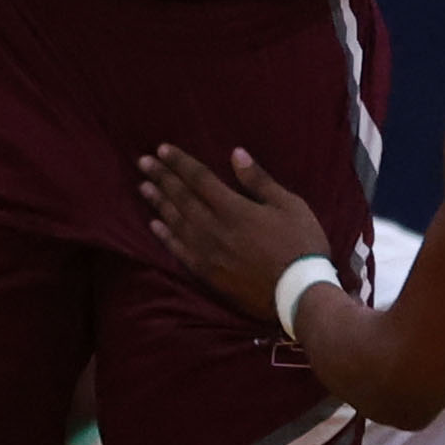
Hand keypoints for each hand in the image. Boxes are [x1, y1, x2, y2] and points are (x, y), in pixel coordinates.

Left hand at [137, 143, 331, 326]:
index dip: (180, 163)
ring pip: (176, 223)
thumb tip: (235, 153)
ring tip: (144, 187)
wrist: (299, 295)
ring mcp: (208, 254)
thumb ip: (258, 180)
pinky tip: (156, 225)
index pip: (199, 179)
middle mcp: (214, 229)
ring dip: (159, 203)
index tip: (162, 149)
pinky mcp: (207, 274)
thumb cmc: (301, 245)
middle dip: (162, 177)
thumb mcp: (289, 205)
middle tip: (143, 162)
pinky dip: (166, 236)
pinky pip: (179, 251)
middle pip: (182, 198)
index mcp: (234, 209)